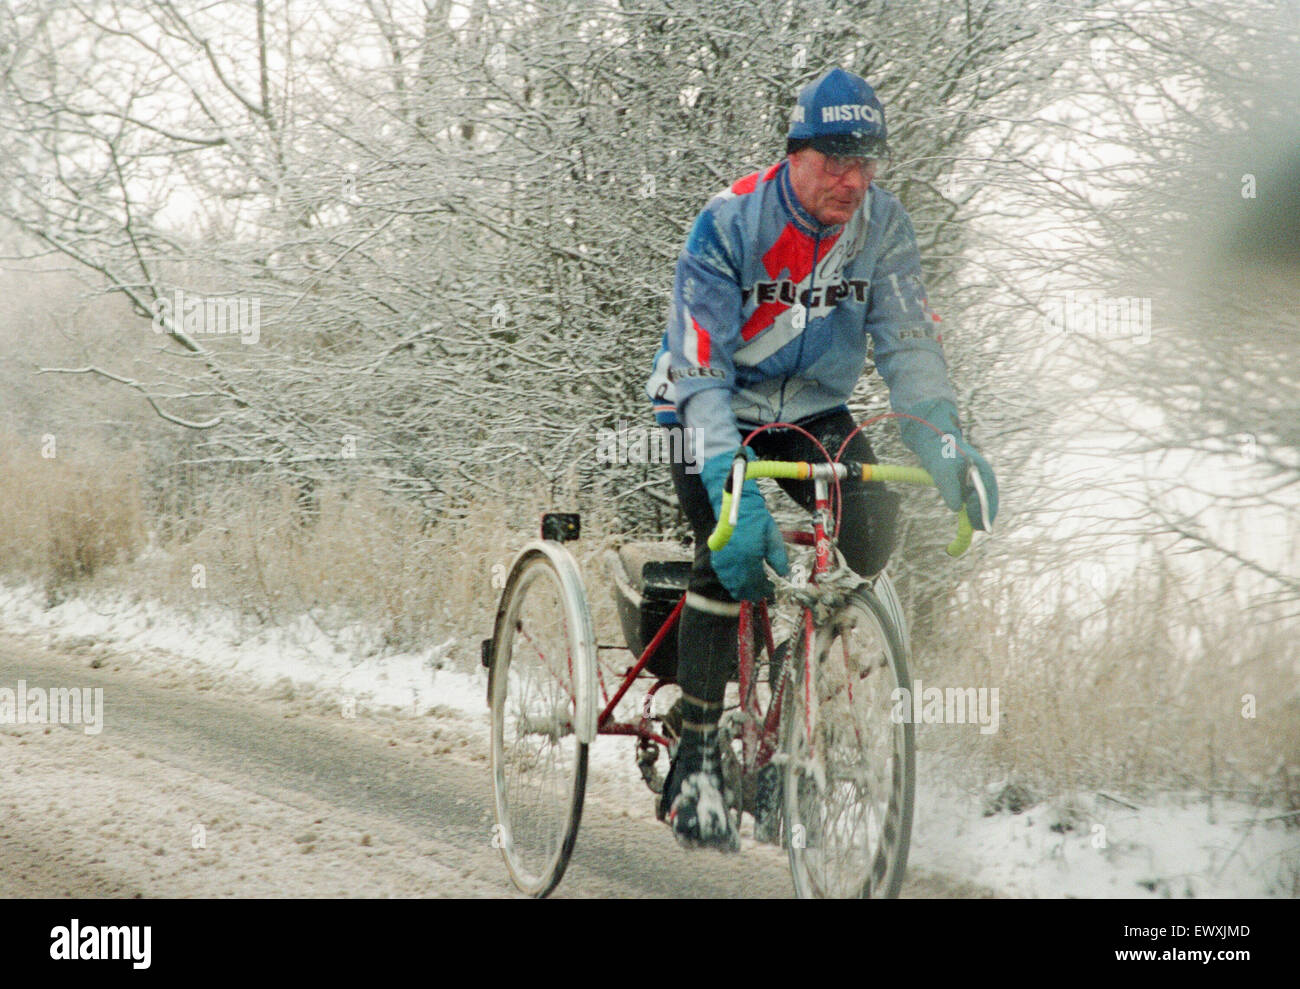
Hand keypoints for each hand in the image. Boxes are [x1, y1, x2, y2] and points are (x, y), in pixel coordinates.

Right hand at [700, 448, 789, 600]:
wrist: (736, 505)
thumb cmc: (756, 518)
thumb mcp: (773, 536)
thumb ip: (779, 557)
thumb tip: (784, 574)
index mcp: (751, 556)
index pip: (757, 581)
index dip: (764, 588)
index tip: (770, 589)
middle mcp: (735, 561)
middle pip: (744, 586)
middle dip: (753, 592)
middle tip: (760, 594)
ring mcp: (724, 560)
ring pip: (732, 583)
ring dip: (741, 590)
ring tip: (749, 591)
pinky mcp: (717, 556)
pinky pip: (723, 576)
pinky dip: (730, 582)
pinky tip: (736, 582)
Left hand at [898, 399, 998, 530]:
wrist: (933, 437)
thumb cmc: (939, 453)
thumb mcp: (943, 473)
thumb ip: (951, 491)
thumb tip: (957, 509)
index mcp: (982, 471)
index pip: (988, 498)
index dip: (984, 514)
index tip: (979, 527)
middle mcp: (983, 474)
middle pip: (988, 499)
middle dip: (983, 515)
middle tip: (976, 529)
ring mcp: (977, 476)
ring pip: (982, 498)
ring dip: (977, 511)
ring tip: (972, 525)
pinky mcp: (969, 477)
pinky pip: (974, 495)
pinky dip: (972, 505)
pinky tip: (967, 513)